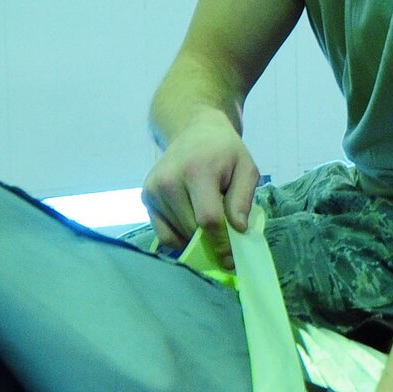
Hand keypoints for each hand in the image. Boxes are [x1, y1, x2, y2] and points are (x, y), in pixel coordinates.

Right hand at [142, 113, 259, 264]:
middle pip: (191, 229)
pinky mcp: (146, 198)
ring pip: (176, 234)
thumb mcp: (246, 168)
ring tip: (212, 230)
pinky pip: (162, 232)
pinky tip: (195, 232)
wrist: (194, 132)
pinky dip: (180, 238)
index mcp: (196, 172)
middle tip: (228, 252)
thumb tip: (237, 229)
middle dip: (211, 245)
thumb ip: (243, 199)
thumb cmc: (225, 152)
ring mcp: (153, 191)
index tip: (232, 258)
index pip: (208, 219)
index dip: (222, 242)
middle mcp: (168, 182)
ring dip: (196, 241)